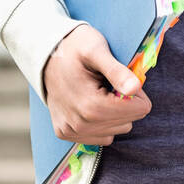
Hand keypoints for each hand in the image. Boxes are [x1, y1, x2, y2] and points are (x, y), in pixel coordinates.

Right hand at [41, 24, 151, 143]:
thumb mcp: (96, 50)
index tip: (123, 76)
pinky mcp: (66, 134)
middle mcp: (79, 124)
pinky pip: (102, 136)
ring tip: (99, 91)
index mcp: (90, 105)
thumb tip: (135, 88)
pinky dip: (104, 121)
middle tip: (109, 82)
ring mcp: (71, 131)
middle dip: (125, 101)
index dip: (136, 90)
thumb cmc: (74, 47)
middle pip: (128, 121)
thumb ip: (117, 71)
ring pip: (116, 130)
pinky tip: (92, 102)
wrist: (45, 53)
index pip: (137, 110)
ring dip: (114, 112)